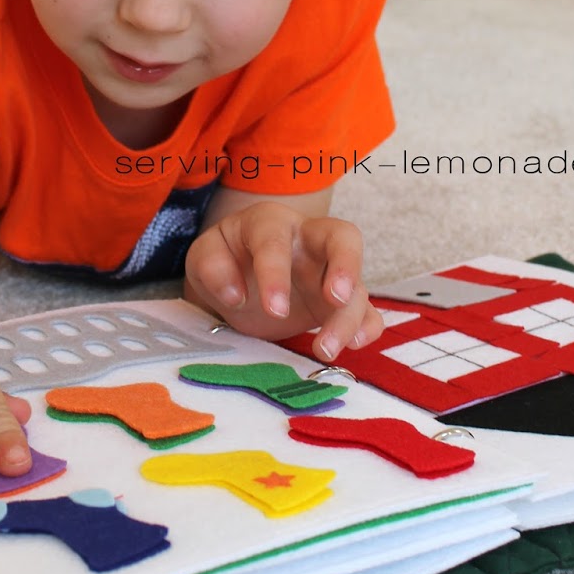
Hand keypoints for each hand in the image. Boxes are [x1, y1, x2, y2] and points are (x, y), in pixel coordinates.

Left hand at [184, 202, 383, 361]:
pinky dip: (367, 325)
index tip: (274, 310)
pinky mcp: (341, 300)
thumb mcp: (206, 256)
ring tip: (323, 350)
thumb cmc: (226, 259)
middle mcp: (308, 239)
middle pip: (342, 236)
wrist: (240, 278)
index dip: (276, 273)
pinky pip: (366, 308)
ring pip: (356, 284)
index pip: (275, 240)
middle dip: (345, 265)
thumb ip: (211, 266)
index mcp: (269, 223)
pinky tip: (357, 343)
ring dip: (346, 317)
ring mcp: (330, 270)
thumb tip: (235, 293)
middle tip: (334, 299)